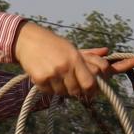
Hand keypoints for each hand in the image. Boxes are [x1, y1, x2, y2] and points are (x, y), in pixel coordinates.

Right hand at [14, 24, 133, 99]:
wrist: (27, 40)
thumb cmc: (53, 44)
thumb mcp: (72, 47)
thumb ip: (90, 55)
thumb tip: (107, 52)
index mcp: (75, 58)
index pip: (90, 83)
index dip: (91, 90)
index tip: (90, 90)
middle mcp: (65, 67)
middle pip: (77, 92)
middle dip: (77, 91)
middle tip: (72, 84)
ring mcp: (52, 74)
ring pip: (63, 93)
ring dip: (63, 89)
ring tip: (58, 77)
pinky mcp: (40, 80)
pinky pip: (50, 92)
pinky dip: (50, 88)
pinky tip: (47, 77)